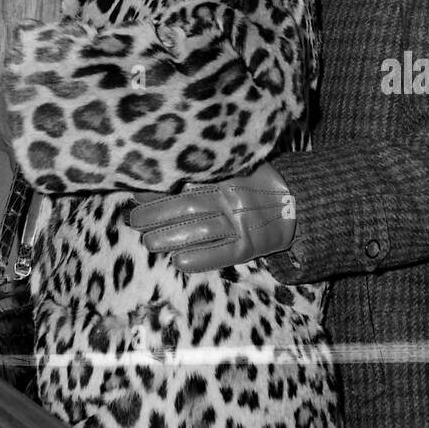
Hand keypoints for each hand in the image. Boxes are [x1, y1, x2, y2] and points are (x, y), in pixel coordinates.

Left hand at [128, 163, 295, 272]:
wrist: (294, 203)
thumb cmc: (255, 182)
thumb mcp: (234, 166)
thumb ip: (205, 169)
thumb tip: (164, 171)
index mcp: (225, 176)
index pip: (185, 183)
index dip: (158, 190)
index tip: (136, 194)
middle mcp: (231, 198)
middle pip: (186, 207)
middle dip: (156, 215)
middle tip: (134, 221)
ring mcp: (240, 223)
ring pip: (199, 231)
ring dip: (170, 238)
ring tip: (149, 242)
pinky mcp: (248, 246)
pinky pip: (221, 254)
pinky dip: (199, 259)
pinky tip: (178, 261)